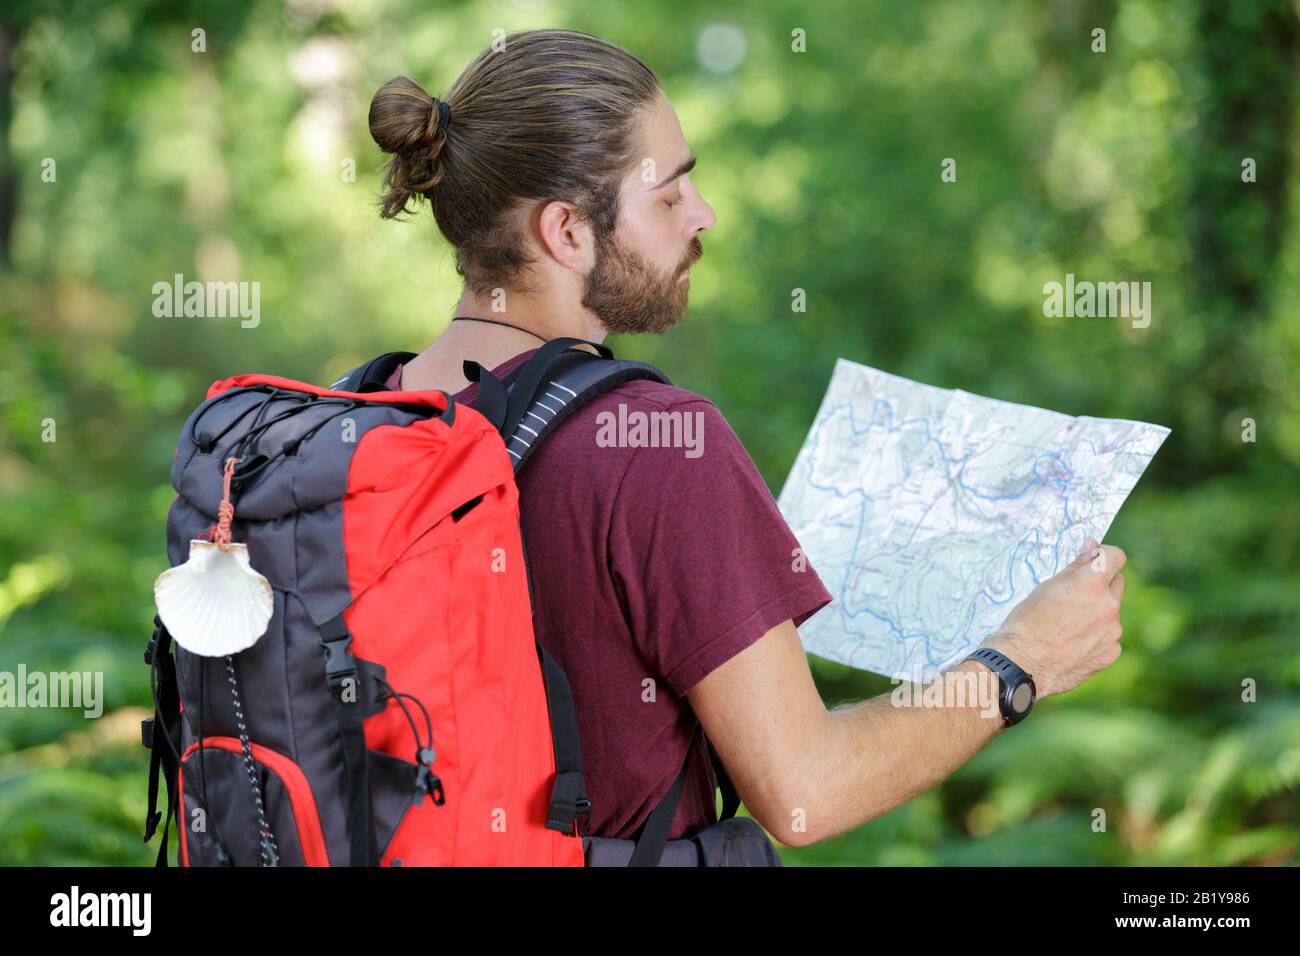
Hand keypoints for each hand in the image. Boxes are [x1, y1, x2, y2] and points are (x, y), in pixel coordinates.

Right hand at [986, 539, 1126, 698]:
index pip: (1115, 556)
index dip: (1104, 554)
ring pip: (1112, 611)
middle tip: (1076, 594)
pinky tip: (1072, 643)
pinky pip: (1108, 636)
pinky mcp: (1111, 652)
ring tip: (1068, 625)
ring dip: (1097, 611)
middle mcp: (1108, 606)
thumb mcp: (1046, 587)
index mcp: (1091, 584)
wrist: (1021, 665)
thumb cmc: (1026, 623)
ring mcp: (1112, 632)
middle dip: (1102, 583)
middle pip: (1118, 582)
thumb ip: (1076, 567)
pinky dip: (1095, 635)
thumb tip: (1093, 548)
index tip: (1094, 559)